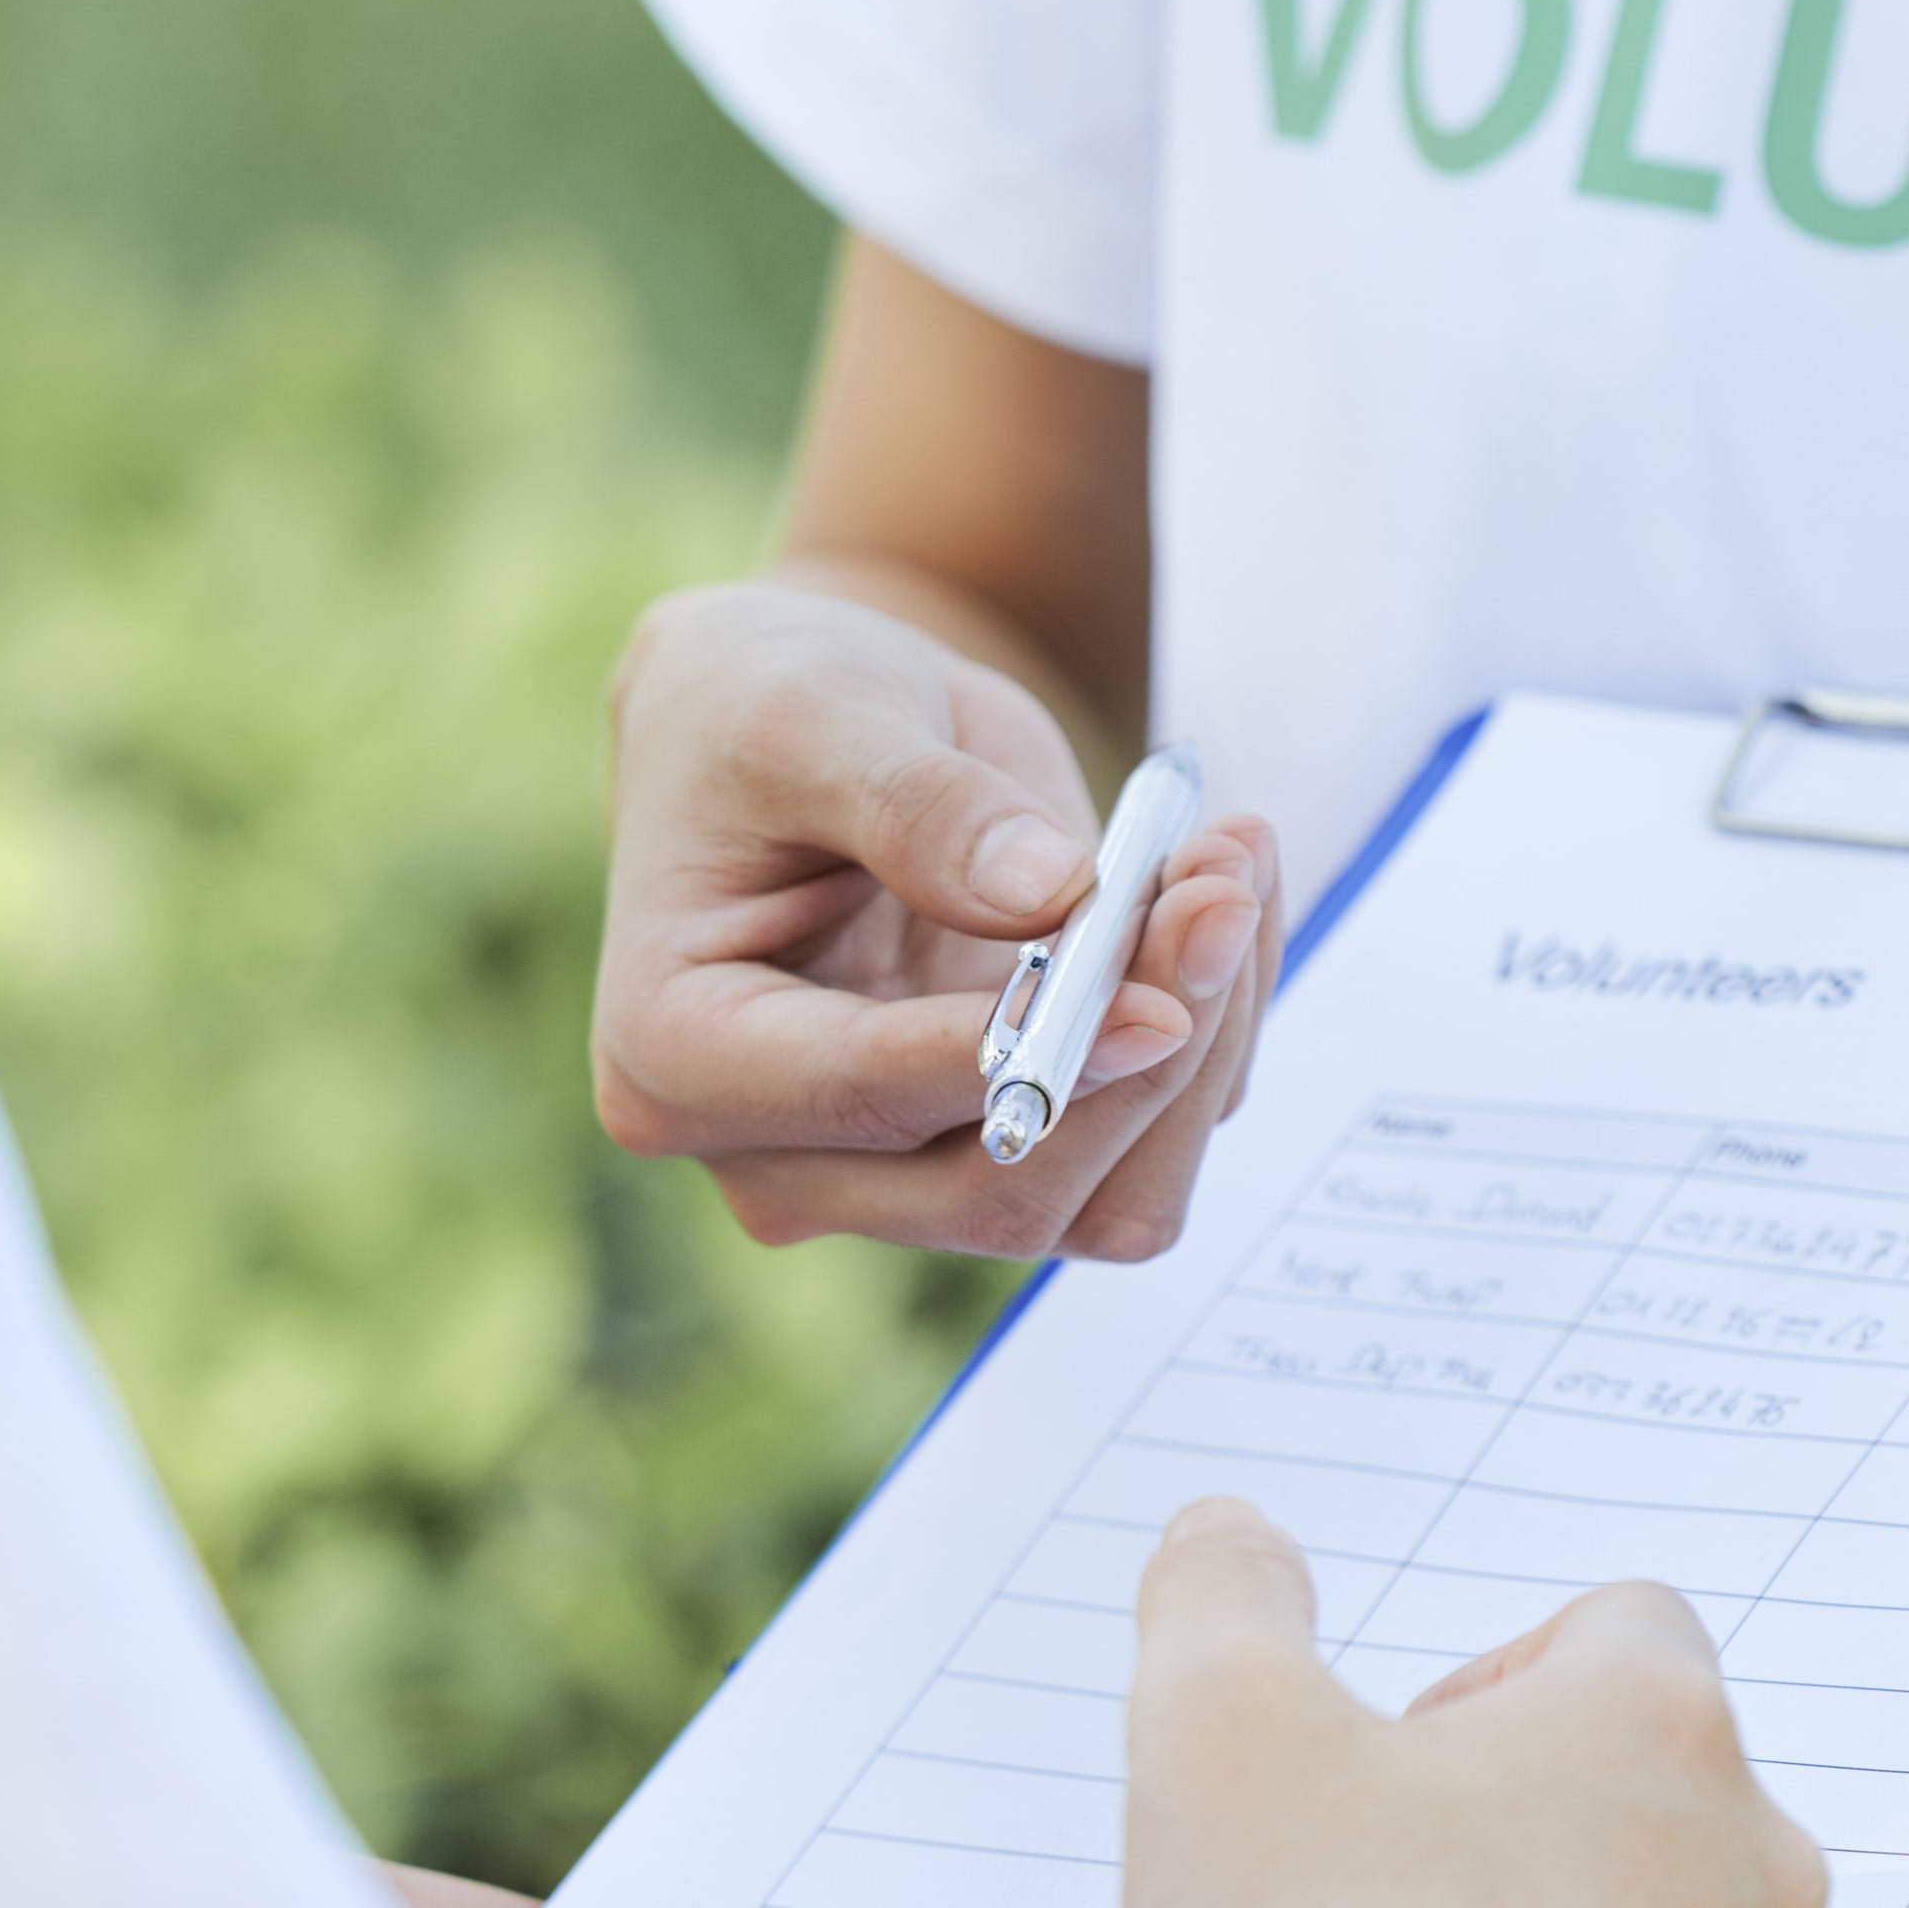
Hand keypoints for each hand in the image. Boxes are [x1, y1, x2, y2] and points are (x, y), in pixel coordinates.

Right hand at [590, 581, 1279, 1260]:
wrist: (814, 724)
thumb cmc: (768, 708)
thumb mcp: (813, 716)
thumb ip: (919, 804)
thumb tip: (1053, 895)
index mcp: (679, 1061)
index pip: (866, 1102)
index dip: (1021, 1064)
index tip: (1154, 1001)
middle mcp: (788, 1159)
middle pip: (1006, 1193)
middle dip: (1143, 1056)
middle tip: (1218, 883)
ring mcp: (909, 1172)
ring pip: (1106, 1200)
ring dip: (1205, 1048)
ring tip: (1229, 864)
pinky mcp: (1019, 1143)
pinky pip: (1156, 1136)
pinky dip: (1217, 1024)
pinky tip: (1217, 890)